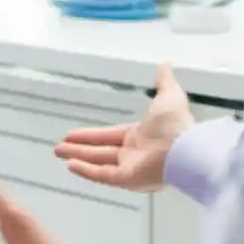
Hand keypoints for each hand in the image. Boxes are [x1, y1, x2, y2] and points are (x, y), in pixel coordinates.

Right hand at [54, 62, 194, 191]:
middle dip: (79, 148)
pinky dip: (87, 171)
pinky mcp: (127, 180)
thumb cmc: (175, 123)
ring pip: (98, 162)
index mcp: (141, 136)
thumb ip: (164, 81)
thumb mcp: (169, 95)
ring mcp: (130, 168)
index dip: (91, 135)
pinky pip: (103, 175)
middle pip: (100, 151)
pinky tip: (70, 165)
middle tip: (59, 147)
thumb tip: (165, 64)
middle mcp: (133, 153)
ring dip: (78, 157)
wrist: (185, 148)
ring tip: (58, 153)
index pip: (110, 136)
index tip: (72, 134)